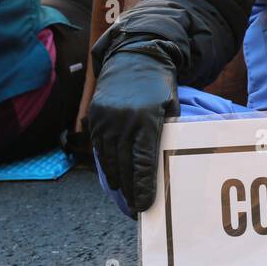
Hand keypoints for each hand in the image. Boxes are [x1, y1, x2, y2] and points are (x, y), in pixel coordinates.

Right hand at [88, 49, 178, 215]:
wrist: (134, 57)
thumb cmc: (160, 87)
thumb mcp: (171, 108)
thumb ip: (168, 133)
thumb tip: (169, 164)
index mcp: (146, 120)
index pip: (143, 162)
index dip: (143, 187)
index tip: (144, 205)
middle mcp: (123, 121)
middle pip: (125, 165)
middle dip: (131, 190)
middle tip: (136, 208)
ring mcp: (106, 119)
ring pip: (109, 158)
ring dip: (117, 180)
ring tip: (125, 196)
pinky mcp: (94, 116)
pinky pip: (99, 147)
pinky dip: (106, 163)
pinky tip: (114, 176)